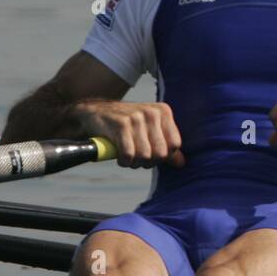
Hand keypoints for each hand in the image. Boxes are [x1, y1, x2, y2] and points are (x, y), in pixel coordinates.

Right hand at [70, 101, 184, 168]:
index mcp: (163, 112)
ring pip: (144, 156)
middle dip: (148, 162)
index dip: (162, 156)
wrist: (95, 113)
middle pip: (160, 153)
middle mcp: (152, 113)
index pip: (174, 145)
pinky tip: (119, 156)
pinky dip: (123, 161)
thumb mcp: (149, 131)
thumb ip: (166, 146)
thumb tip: (181, 163)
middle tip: (137, 157)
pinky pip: (128, 155)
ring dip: (134, 163)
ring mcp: (136, 118)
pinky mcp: (120, 125)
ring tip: (127, 156)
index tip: (150, 154)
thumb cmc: (126, 125)